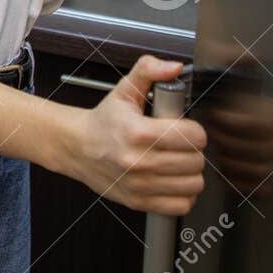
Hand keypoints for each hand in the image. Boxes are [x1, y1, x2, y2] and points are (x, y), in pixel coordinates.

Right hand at [66, 55, 207, 214]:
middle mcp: (139, 161)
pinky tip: (172, 180)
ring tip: (176, 162)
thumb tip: (173, 67)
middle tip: (179, 145)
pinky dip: (182, 194)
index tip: (185, 129)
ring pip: (192, 184)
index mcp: (138, 132)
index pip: (193, 137)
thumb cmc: (104, 121)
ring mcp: (139, 184)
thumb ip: (149, 70)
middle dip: (193, 151)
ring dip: (190, 173)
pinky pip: (180, 205)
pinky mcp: (138, 201)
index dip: (195, 131)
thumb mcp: (124, 90)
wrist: (77, 147)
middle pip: (195, 161)